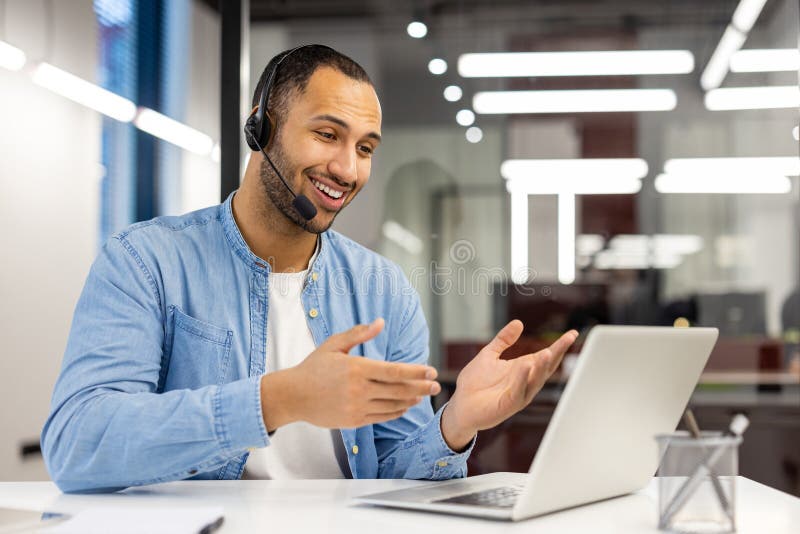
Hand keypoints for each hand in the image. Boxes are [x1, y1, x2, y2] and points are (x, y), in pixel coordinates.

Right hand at [260, 318, 440, 430]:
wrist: (293, 396)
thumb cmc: (314, 367)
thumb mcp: (334, 345)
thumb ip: (359, 334)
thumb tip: (380, 322)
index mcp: (357, 368)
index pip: (394, 371)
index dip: (416, 372)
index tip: (431, 370)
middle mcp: (359, 389)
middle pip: (398, 390)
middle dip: (421, 387)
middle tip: (437, 385)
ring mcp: (357, 407)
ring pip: (392, 405)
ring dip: (411, 400)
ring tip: (423, 394)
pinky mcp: (354, 421)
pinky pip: (382, 417)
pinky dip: (397, 411)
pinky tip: (405, 405)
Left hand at [441, 320, 577, 449]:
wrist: (461, 405)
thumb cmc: (475, 383)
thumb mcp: (489, 354)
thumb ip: (503, 340)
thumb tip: (518, 323)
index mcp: (522, 369)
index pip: (545, 356)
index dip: (559, 346)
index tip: (572, 333)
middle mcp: (525, 382)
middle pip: (546, 367)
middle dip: (558, 354)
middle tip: (568, 339)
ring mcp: (518, 394)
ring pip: (536, 380)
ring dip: (543, 367)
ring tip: (548, 352)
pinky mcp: (508, 405)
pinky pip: (519, 391)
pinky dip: (523, 379)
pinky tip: (526, 366)